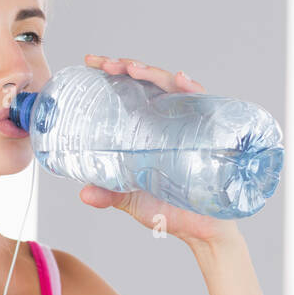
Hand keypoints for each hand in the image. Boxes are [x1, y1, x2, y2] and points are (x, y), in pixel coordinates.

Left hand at [80, 54, 240, 246]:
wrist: (201, 231)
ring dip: (152, 73)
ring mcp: (189, 124)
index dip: (111, 74)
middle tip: (105, 64)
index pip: (128, 92)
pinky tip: (180, 81)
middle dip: (126, 67)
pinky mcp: (210, 132)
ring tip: (132, 68)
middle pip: (148, 83)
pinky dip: (192, 90)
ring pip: (171, 87)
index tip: (90, 63)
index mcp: (147, 130)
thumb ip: (109, 195)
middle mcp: (168, 120)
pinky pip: (204, 104)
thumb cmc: (169, 210)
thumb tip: (83, 193)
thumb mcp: (132, 200)